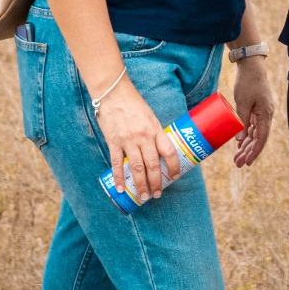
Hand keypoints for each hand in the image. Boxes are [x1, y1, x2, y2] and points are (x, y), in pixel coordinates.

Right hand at [95, 80, 180, 198]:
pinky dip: (119, 177)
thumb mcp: (150, 116)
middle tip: (157, 194)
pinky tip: (121, 188)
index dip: (173, 166)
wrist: (114, 93)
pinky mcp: (113, 142)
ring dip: (141, 184)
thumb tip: (160, 150)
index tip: (175, 176)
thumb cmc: (134, 104)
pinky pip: (117, 163)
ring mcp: (127, 140)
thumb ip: (155, 132)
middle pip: (152, 165)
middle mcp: (143, 137)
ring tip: (144, 196)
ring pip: (136, 168)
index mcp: (155, 129)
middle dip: (156, 182)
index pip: (169, 152)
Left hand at [230, 59, 274, 166]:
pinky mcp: (257, 108)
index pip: (262, 138)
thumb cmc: (248, 82)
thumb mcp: (243, 102)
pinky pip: (253, 126)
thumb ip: (242, 120)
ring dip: (246, 145)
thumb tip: (239, 139)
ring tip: (237, 157)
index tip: (247, 162)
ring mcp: (262, 112)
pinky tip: (240, 143)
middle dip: (248, 152)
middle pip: (258, 138)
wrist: (251, 65)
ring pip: (255, 133)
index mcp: (266, 114)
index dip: (254, 152)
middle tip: (238, 164)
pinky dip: (246, 135)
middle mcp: (266, 115)